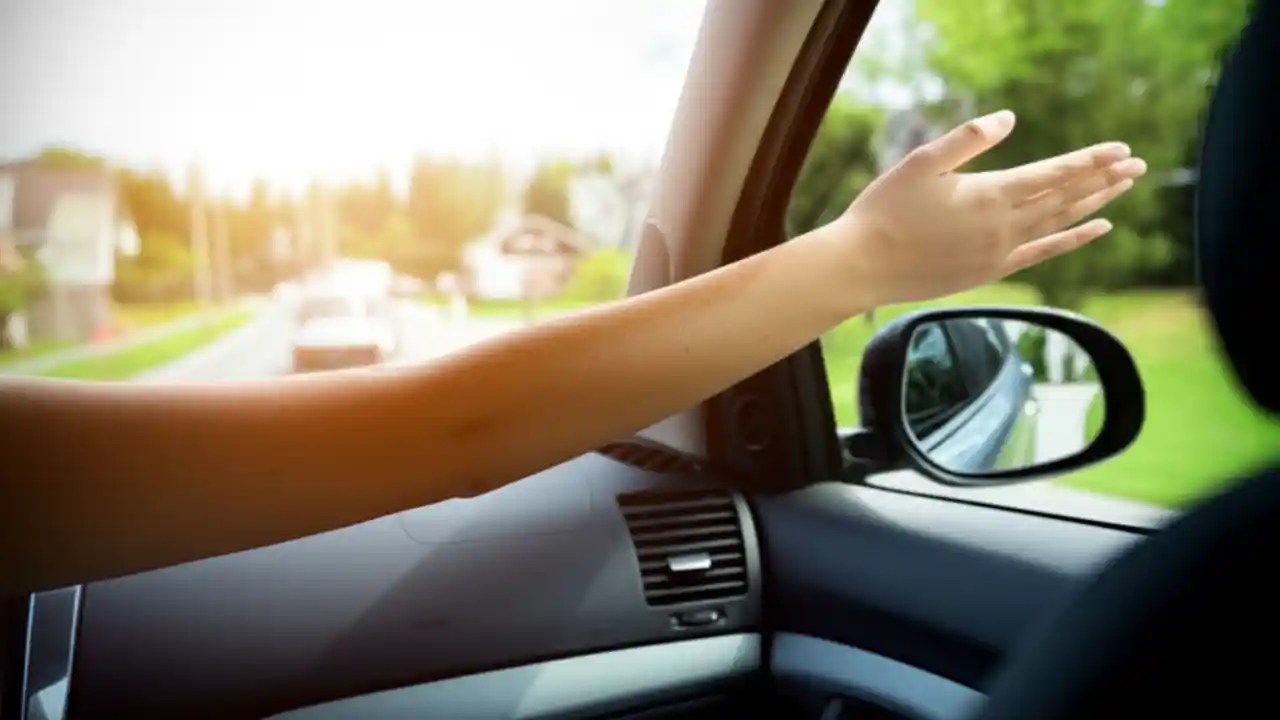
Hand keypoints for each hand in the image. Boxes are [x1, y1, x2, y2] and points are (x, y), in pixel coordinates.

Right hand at [826, 109, 1146, 305]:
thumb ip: (967, 139)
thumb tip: (1009, 119)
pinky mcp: (989, 270)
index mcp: (989, 194)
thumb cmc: (884, 209)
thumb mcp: (920, 162)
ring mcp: (999, 252)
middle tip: (1137, 165)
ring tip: (1123, 188)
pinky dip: (1073, 239)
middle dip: (1104, 179)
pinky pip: (1044, 253)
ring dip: (1095, 204)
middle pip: (1066, 198)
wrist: (863, 266)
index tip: (1121, 149)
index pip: (1054, 173)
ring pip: (1060, 223)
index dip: (1089, 160)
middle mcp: (1003, 226)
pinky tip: (1096, 228)